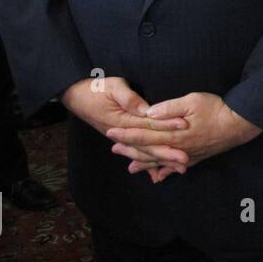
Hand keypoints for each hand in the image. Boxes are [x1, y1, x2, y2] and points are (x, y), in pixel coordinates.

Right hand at [61, 76, 189, 175]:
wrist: (77, 98)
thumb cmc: (96, 89)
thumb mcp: (112, 87)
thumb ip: (129, 98)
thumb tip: (144, 109)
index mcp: (122, 120)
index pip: (148, 125)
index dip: (167, 126)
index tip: (184, 127)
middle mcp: (122, 134)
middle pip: (148, 145)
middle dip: (168, 153)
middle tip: (186, 160)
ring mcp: (122, 139)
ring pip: (145, 152)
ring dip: (162, 161)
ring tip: (181, 168)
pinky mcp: (123, 140)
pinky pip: (138, 153)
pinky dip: (148, 164)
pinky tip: (159, 174)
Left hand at [105, 92, 261, 181]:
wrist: (239, 124)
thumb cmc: (216, 109)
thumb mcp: (192, 101)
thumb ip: (169, 108)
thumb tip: (149, 113)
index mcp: (174, 134)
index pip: (145, 135)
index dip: (127, 134)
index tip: (111, 132)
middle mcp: (178, 148)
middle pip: (149, 150)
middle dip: (130, 149)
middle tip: (113, 148)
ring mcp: (187, 155)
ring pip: (161, 162)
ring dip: (144, 163)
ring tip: (130, 167)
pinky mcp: (196, 157)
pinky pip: (176, 168)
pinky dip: (166, 173)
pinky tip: (158, 177)